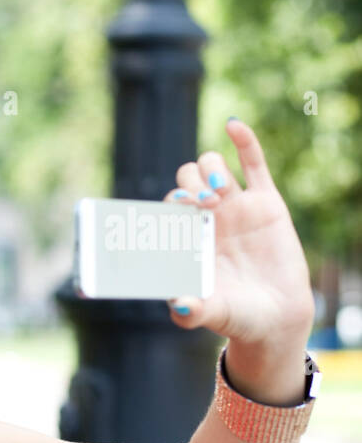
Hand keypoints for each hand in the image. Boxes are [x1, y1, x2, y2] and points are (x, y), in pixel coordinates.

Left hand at [161, 118, 315, 347]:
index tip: (177, 213)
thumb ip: (190, 310)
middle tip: (202, 207)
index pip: (167, 205)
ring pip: (213, 167)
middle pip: (186, 179)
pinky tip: (233, 125)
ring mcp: (235, 208)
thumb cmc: (235, 316)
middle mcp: (207, 219)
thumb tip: (177, 304)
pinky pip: (253, 164)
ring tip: (220, 195)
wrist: (275, 317)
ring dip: (211, 172)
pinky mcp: (266, 203)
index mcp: (186, 237)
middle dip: (188, 185)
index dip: (168, 203)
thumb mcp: (210, 313)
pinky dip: (243, 142)